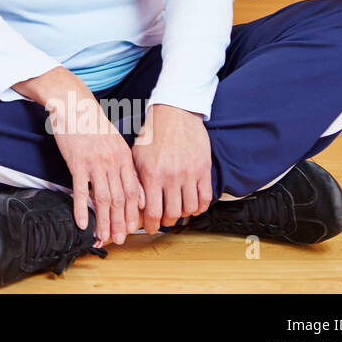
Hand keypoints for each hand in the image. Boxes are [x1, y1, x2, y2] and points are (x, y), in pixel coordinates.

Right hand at [47, 88, 143, 245]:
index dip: (133, 214)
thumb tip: (135, 191)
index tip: (131, 229)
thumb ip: (125, 166)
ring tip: (102, 238)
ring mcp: (95, 163)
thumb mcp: (116, 143)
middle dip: (120, 223)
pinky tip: (82, 223)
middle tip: (120, 240)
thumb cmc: (93, 124)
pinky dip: (81, 209)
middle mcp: (113, 162)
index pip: (133, 192)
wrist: (74, 105)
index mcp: (125, 157)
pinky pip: (81, 190)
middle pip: (120, 199)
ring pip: (103, 199)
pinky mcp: (77, 162)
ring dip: (103, 222)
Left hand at [132, 104, 212, 233]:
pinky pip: (206, 198)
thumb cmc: (153, 133)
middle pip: (172, 214)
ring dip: (184, 215)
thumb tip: (136, 204)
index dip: (151, 224)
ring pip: (189, 208)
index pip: (151, 210)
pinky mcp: (203, 170)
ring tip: (178, 212)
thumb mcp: (136, 155)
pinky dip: (200, 207)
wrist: (175, 113)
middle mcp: (171, 176)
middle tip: (163, 221)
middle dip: (166, 222)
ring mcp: (189, 174)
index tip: (150, 228)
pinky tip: (194, 206)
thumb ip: (136, 180)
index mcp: (151, 173)